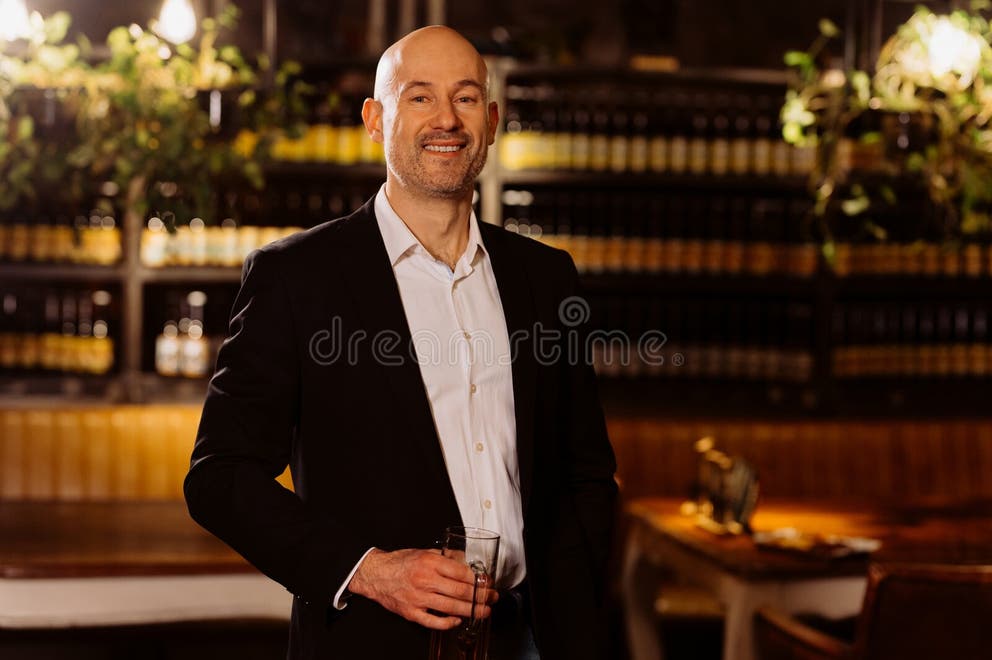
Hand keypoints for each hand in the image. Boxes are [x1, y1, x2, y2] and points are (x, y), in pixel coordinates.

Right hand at [347, 548, 497, 629]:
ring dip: (471, 611)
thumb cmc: (400, 562)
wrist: (376, 574)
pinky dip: (448, 623)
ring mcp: (418, 598)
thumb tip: (466, 563)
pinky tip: (457, 620)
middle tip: (492, 598)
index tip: (488, 583)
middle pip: (460, 592)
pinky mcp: (412, 612)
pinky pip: (433, 621)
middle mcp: (425, 580)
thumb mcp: (424, 552)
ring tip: (483, 612)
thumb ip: (445, 557)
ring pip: (451, 608)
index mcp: (430, 563)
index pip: (462, 573)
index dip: (479, 580)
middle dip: (481, 597)